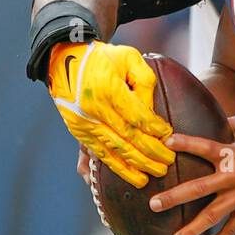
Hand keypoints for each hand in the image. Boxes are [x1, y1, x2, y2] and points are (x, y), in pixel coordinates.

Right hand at [48, 41, 174, 188]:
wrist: (65, 59)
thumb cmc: (104, 58)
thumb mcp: (130, 58)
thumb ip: (145, 83)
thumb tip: (152, 113)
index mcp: (108, 90)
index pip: (137, 116)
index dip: (155, 129)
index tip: (170, 137)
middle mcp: (94, 110)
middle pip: (127, 138)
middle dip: (149, 154)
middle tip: (167, 164)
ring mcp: (84, 123)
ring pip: (113, 151)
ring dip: (133, 167)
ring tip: (151, 177)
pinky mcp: (78, 131)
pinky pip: (98, 153)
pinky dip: (115, 167)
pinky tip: (130, 175)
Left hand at [149, 115, 234, 234]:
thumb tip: (223, 118)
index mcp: (231, 155)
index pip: (203, 146)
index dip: (184, 143)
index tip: (165, 143)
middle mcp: (232, 177)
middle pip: (198, 188)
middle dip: (173, 197)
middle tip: (153, 205)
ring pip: (212, 215)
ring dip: (192, 228)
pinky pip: (234, 228)